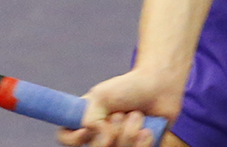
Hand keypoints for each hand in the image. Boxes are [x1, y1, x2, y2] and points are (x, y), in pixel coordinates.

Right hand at [56, 68, 180, 146]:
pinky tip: (147, 130)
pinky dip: (143, 141)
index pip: (67, 138)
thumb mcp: (101, 97)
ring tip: (137, 115)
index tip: (88, 129)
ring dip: (129, 131)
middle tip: (120, 115)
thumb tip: (104, 139)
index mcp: (87, 123)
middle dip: (111, 132)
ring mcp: (121, 145)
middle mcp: (102, 137)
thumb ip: (91, 119)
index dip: (73, 139)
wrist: (159, 86)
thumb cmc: (129, 88)